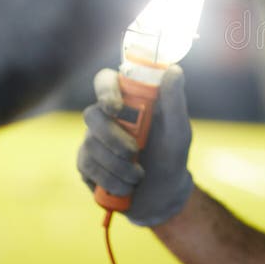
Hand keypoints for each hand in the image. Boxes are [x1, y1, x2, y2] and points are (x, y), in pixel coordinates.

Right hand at [77, 65, 192, 225]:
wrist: (162, 193)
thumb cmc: (172, 155)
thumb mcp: (178, 130)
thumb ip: (175, 101)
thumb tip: (173, 70)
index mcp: (129, 101)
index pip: (105, 80)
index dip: (105, 90)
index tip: (115, 109)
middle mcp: (107, 116)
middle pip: (93, 115)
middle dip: (114, 139)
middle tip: (135, 153)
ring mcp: (93, 138)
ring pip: (91, 144)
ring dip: (117, 164)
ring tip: (138, 176)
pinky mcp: (85, 162)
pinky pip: (87, 166)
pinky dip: (109, 178)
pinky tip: (126, 186)